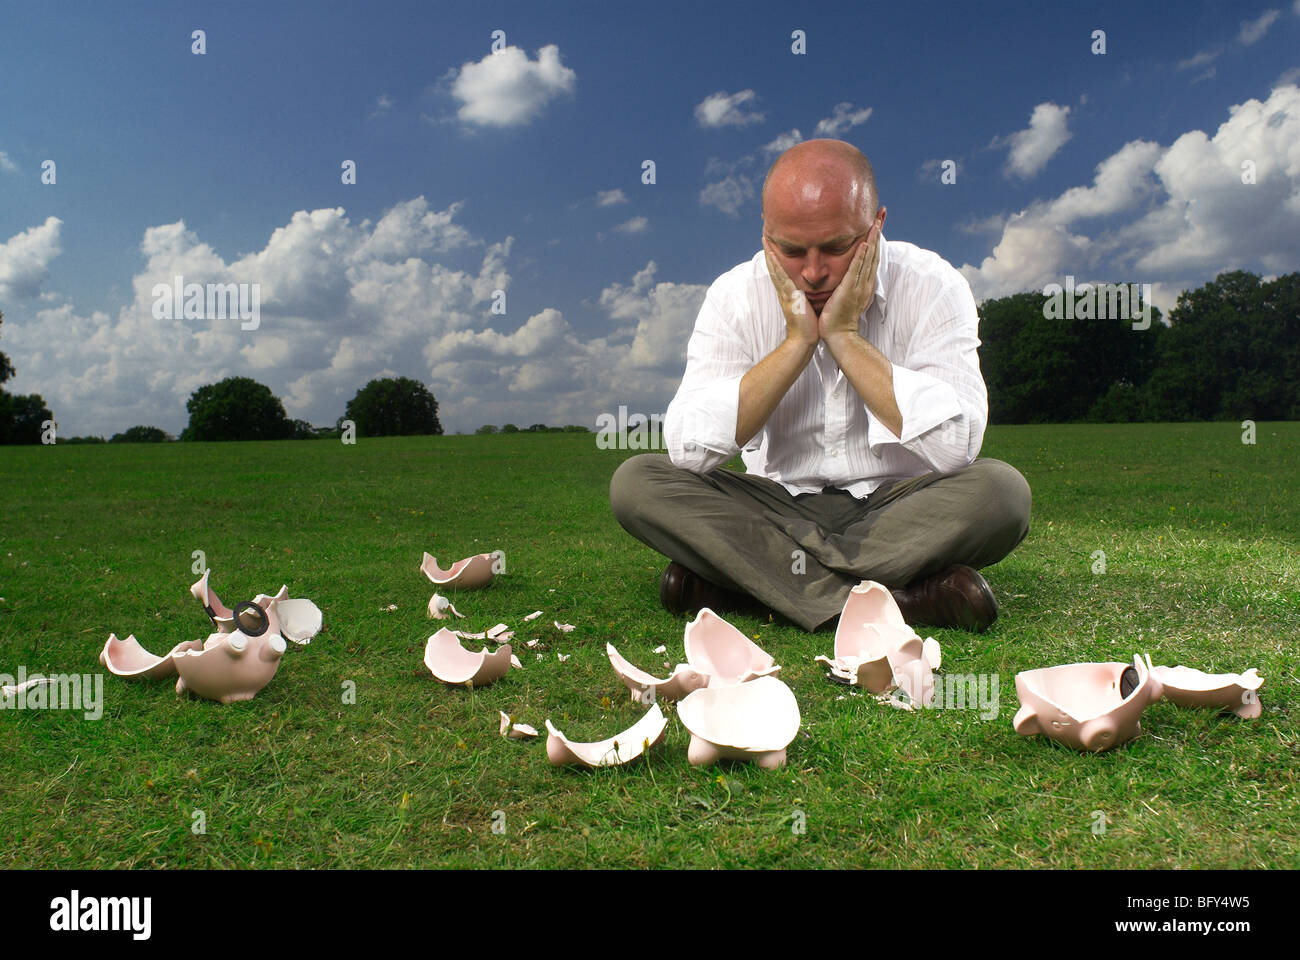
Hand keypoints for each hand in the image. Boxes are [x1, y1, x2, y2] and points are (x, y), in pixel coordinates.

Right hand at [763, 235, 817, 347]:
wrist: (804, 339)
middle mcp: (784, 290)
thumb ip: (806, 296)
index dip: (776, 258)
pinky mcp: (788, 295)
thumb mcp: (807, 306)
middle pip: (774, 267)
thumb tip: (811, 289)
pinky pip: (780, 276)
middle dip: (770, 251)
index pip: (781, 271)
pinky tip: (772, 255)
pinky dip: (775, 265)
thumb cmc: (809, 325)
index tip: (774, 244)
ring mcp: (784, 292)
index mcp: (789, 292)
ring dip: (769, 254)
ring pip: (775, 269)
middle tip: (765, 235)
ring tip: (765, 239)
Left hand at [818, 226, 880, 341]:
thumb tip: (842, 276)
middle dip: (877, 232)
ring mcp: (858, 286)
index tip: (877, 222)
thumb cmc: (838, 318)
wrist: (839, 336)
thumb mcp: (844, 296)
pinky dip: (862, 256)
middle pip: (874, 253)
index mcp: (863, 283)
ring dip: (872, 239)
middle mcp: (864, 282)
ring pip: (868, 258)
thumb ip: (845, 285)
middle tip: (881, 214)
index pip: (871, 256)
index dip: (875, 239)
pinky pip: (856, 270)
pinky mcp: (849, 290)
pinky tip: (864, 243)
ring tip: (876, 222)